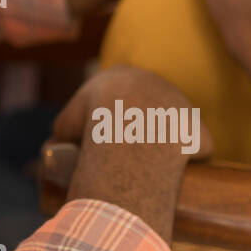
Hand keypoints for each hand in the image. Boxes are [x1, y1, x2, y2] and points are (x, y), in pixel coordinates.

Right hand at [49, 66, 209, 240]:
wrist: (131, 125)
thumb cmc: (94, 120)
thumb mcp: (66, 125)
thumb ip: (60, 136)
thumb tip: (52, 151)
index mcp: (123, 76)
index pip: (116, 93)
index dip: (109, 115)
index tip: (103, 138)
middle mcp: (156, 84)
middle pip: (148, 108)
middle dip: (140, 128)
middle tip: (126, 157)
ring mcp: (181, 106)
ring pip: (174, 127)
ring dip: (168, 142)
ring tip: (155, 170)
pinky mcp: (198, 131)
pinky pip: (196, 147)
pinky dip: (190, 159)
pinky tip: (183, 174)